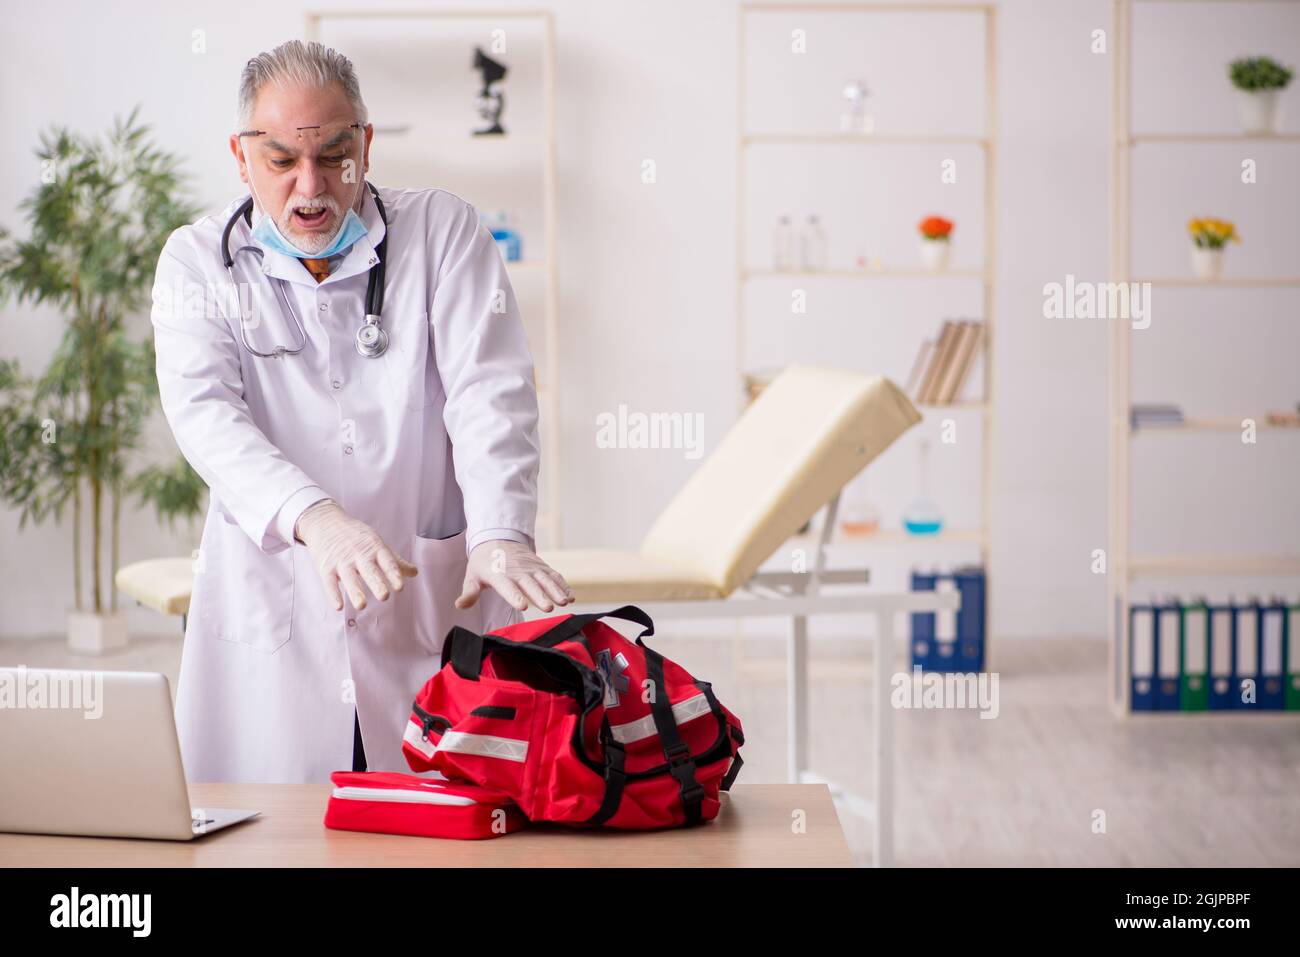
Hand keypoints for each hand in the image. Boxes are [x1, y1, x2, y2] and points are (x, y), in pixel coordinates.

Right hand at [295, 500, 417, 610]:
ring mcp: (341, 561)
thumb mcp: (377, 543)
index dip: (393, 573)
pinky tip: (339, 607)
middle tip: (384, 596)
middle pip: (369, 570)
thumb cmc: (356, 536)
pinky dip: (333, 594)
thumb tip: (415, 573)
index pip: (386, 561)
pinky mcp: (326, 567)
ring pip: (349, 578)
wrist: (325, 521)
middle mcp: (359, 554)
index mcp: (374, 548)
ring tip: (362, 605)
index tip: (400, 586)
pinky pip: (329, 582)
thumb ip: (395, 561)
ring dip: (355, 591)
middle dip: (376, 583)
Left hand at [455, 539, 574, 613]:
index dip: (514, 596)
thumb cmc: (484, 562)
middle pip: (530, 584)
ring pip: (545, 579)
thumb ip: (469, 592)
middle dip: (540, 595)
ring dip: (556, 590)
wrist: (497, 538)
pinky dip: (563, 585)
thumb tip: (459, 605)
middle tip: (548, 607)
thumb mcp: (472, 575)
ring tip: (564, 602)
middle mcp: (517, 570)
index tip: (522, 606)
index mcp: (499, 575)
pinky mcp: (541, 566)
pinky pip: (553, 575)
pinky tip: (570, 597)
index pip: (507, 587)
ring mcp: (531, 567)